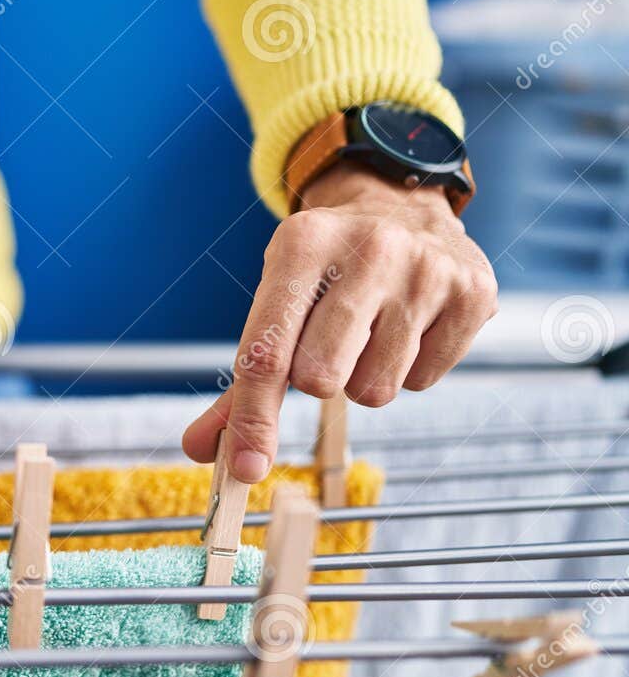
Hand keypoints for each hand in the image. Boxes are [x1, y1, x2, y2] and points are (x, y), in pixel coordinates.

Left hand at [182, 160, 498, 480]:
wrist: (403, 207)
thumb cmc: (325, 272)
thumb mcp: (276, 301)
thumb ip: (241, 382)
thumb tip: (203, 449)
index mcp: (302, 245)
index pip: (267, 353)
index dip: (254, 419)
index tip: (247, 469)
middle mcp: (369, 249)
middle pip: (321, 378)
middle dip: (318, 381)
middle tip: (328, 344)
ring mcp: (428, 270)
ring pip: (375, 390)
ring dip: (364, 378)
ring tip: (371, 330)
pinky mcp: (474, 294)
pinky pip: (423, 381)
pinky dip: (408, 370)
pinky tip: (408, 328)